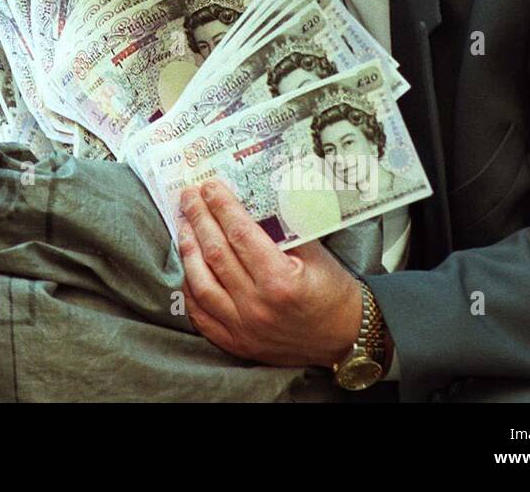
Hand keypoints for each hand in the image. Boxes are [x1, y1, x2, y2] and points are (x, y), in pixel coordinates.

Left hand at [178, 180, 362, 367]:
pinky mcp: (236, 343)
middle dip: (199, 219)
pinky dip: (189, 288)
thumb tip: (254, 197)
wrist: (346, 338)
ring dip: (188, 250)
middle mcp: (257, 306)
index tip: (209, 187)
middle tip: (189, 197)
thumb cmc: (333, 291)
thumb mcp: (317, 253)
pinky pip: (201, 314)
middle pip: (216, 254)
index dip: (221, 207)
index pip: (240, 234)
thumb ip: (286, 227)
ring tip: (183, 226)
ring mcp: (244, 328)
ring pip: (201, 283)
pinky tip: (186, 267)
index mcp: (280, 280)